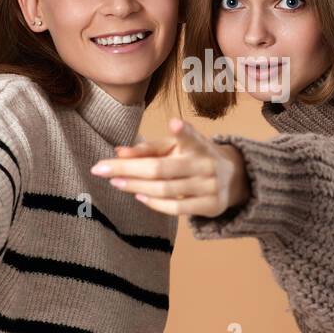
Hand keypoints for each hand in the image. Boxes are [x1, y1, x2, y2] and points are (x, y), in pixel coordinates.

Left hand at [89, 118, 249, 216]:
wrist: (233, 178)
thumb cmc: (193, 157)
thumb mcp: (176, 147)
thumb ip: (148, 149)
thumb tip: (118, 152)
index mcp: (198, 144)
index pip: (191, 137)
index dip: (183, 131)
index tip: (175, 124)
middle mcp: (206, 164)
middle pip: (161, 168)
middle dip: (127, 169)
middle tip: (100, 169)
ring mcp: (210, 186)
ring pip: (165, 189)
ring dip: (135, 186)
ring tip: (114, 182)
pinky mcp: (211, 206)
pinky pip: (177, 208)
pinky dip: (155, 203)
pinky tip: (138, 196)